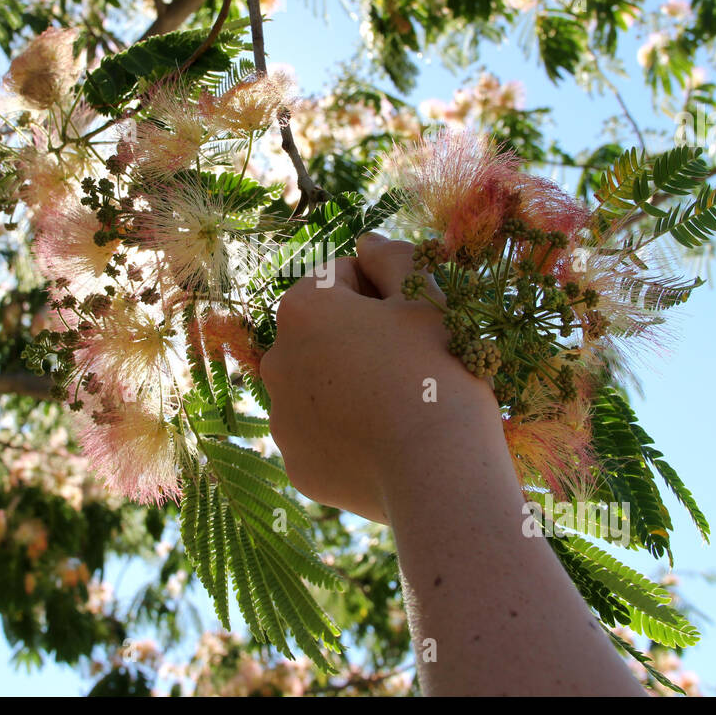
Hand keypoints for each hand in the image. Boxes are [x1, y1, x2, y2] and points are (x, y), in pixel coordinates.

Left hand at [259, 232, 502, 523]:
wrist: (439, 474)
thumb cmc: (437, 373)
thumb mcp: (426, 299)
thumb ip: (393, 257)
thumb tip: (366, 240)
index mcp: (302, 309)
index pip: (342, 279)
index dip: (386, 295)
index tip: (413, 324)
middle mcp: (276, 360)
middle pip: (325, 334)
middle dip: (359, 341)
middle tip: (410, 367)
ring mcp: (281, 419)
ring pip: (321, 386)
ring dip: (350, 387)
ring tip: (399, 409)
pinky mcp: (296, 466)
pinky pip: (323, 437)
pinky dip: (348, 436)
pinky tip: (385, 446)